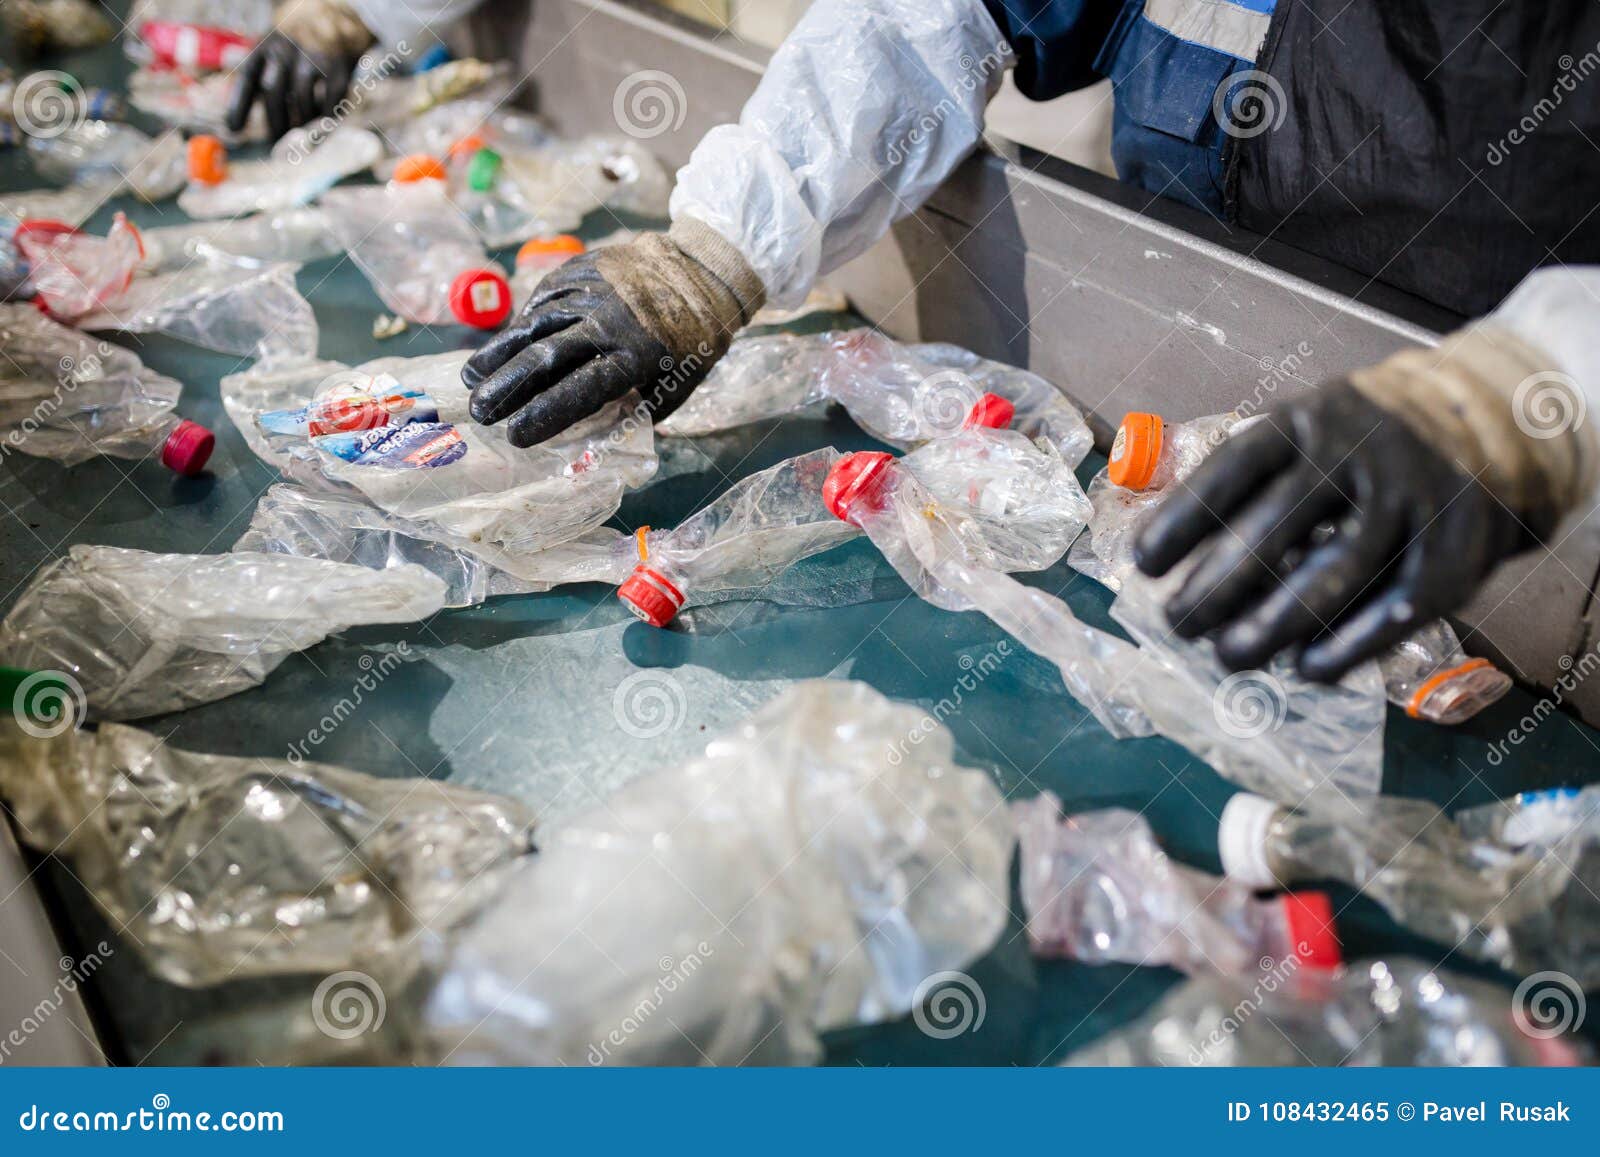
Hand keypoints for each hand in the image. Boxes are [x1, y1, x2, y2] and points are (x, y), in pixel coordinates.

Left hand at [226, 0, 373, 140]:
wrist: (337, 17)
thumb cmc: (300, 47)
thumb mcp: (275, 53)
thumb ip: (261, 81)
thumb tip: (237, 124)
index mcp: (265, 48)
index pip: (247, 79)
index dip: (239, 105)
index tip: (233, 129)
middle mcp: (285, 51)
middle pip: (273, 92)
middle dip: (275, 123)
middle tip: (278, 144)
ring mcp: (312, 58)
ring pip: (302, 99)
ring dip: (302, 122)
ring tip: (303, 134)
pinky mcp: (338, 67)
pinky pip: (330, 100)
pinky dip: (327, 116)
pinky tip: (325, 123)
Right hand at [465, 220, 764, 447]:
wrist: (701, 274)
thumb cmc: (688, 343)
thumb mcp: (673, 386)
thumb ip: (632, 411)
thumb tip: (589, 439)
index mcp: (636, 356)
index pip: (582, 390)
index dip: (545, 414)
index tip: (515, 435)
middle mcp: (608, 321)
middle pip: (547, 356)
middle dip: (507, 387)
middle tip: (479, 411)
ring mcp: (591, 291)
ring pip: (534, 325)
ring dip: (499, 354)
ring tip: (471, 378)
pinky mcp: (581, 270)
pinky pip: (543, 300)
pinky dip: (521, 325)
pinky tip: (503, 346)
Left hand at [1133, 381, 1530, 681]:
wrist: (1483, 427)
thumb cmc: (1355, 446)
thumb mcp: (1302, 431)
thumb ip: (1243, 479)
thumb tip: (1160, 552)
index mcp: (1306, 422)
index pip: (1233, 469)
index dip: (1183, 519)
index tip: (1143, 564)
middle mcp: (1358, 454)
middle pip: (1275, 528)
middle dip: (1217, 586)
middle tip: (1178, 625)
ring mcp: (1410, 501)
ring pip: (1332, 574)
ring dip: (1273, 624)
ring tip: (1228, 657)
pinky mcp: (1453, 550)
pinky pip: (1394, 607)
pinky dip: (1347, 645)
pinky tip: (1305, 669)